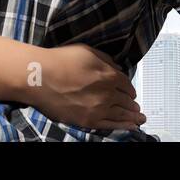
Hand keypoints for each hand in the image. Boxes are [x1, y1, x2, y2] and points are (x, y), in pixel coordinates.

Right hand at [28, 44, 145, 131]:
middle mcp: (108, 93)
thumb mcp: (87, 51)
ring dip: (133, 117)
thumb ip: (106, 60)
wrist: (40, 78)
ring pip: (122, 114)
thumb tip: (118, 68)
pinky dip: (123, 126)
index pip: (127, 84)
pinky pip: (110, 125)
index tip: (131, 93)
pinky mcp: (88, 120)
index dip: (130, 89)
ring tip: (140, 118)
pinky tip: (131, 127)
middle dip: (133, 104)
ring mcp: (99, 109)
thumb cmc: (61, 60)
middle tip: (138, 108)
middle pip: (126, 100)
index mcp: (109, 75)